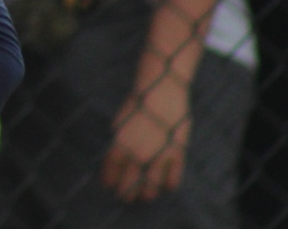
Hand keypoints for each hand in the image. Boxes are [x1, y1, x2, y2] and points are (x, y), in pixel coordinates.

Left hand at [102, 75, 190, 202]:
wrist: (161, 91)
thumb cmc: (138, 102)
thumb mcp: (120, 121)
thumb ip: (120, 141)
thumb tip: (120, 156)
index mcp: (119, 145)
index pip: (111, 171)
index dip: (110, 181)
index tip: (110, 187)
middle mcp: (137, 155)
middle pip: (129, 184)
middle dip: (127, 193)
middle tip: (127, 197)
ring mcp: (157, 157)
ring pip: (151, 187)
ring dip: (147, 193)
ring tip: (146, 195)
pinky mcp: (176, 154)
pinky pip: (173, 178)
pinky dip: (169, 185)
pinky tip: (167, 186)